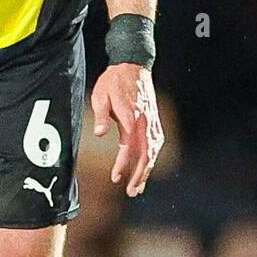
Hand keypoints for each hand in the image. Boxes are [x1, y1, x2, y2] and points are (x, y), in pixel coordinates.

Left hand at [90, 63, 164, 197]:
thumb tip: (99, 134)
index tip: (115, 177)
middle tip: (132, 192)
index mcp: (131, 116)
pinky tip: (147, 166)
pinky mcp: (154, 119)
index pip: (129, 147)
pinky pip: (156, 142)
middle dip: (140, 175)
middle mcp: (145, 120)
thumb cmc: (113, 80)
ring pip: (154, 150)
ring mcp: (152, 120)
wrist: (132, 64)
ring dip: (148, 169)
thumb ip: (101, 116)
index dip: (123, 164)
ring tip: (139, 186)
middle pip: (147, 153)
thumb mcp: (100, 95)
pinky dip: (153, 157)